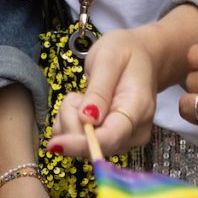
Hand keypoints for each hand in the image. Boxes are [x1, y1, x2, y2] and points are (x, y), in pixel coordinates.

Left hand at [47, 28, 158, 158]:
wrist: (142, 56)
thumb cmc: (125, 53)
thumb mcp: (109, 59)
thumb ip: (98, 90)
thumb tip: (87, 121)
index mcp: (138, 109)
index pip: (110, 137)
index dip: (81, 144)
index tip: (55, 145)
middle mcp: (135, 132)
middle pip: (93, 144)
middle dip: (72, 121)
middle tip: (79, 94)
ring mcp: (125, 139)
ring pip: (82, 144)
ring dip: (71, 120)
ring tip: (85, 96)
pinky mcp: (113, 141)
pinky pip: (79, 142)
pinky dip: (71, 124)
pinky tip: (82, 106)